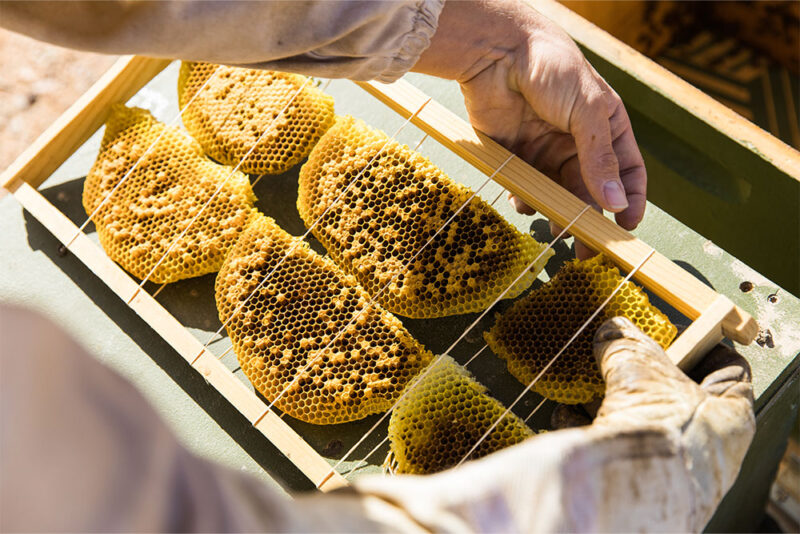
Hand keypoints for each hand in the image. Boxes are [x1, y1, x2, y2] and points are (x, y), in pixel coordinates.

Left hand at [414, 0, 646, 257]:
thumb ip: (599, 158)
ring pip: (557, 195)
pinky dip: (526, 201)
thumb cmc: (552, 69)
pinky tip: (523, 203)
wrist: (497, 52)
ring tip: (554, 232)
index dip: (629, 202)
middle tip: (587, 251)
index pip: (627, 173)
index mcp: (606, 129)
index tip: (625, 230)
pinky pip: (525, 188)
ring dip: (557, 216)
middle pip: (590, 193)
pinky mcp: (516, 155)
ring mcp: (546, 151)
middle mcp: (579, 144)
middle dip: (590, 222)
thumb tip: (615, 204)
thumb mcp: (587, 110)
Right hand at [588, 317, 754, 527]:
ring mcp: (667, 466)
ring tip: (585, 379)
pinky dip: (588, 426)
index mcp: (728, 417)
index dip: (705, 347)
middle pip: (674, 395)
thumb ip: (625, 345)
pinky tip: (566, 412)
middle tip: (620, 353)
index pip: (730, 372)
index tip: (681, 332)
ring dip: (610, 399)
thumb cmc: (657, 435)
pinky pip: (609, 444)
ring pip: (638, 421)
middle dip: (641, 373)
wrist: (627, 497)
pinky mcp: (631, 479)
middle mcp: (703, 446)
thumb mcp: (639, 369)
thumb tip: (612, 332)